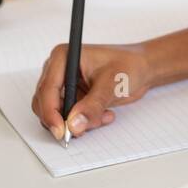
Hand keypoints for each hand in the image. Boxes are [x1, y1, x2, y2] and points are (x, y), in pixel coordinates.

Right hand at [31, 43, 155, 140]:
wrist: (142, 69)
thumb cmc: (129, 65)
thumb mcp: (112, 84)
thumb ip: (92, 105)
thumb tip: (73, 124)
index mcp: (64, 57)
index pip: (47, 89)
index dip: (51, 113)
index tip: (61, 131)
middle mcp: (59, 70)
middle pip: (45, 104)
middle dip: (65, 119)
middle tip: (85, 128)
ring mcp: (64, 85)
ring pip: (57, 114)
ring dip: (78, 122)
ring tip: (102, 116)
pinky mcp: (72, 97)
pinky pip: (69, 117)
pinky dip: (85, 122)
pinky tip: (104, 114)